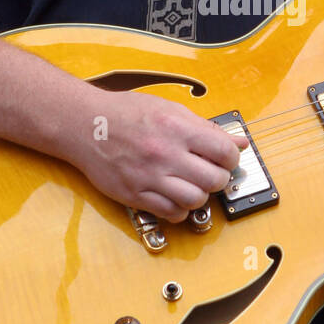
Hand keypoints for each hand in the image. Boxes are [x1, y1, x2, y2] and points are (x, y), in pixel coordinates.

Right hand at [61, 86, 247, 221]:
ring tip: (193, 185)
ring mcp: (150, 177)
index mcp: (177, 128)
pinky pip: (171, 213)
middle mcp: (165, 154)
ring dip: (200, 195)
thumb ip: (205, 127)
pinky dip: (180, 209)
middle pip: (214, 180)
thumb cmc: (126, 113)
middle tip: (210, 173)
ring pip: (195, 200)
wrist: (85, 124)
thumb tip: (238, 142)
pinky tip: (176, 197)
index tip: (226, 159)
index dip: (232, 158)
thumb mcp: (170, 109)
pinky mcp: (135, 195)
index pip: (224, 152)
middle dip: (218, 179)